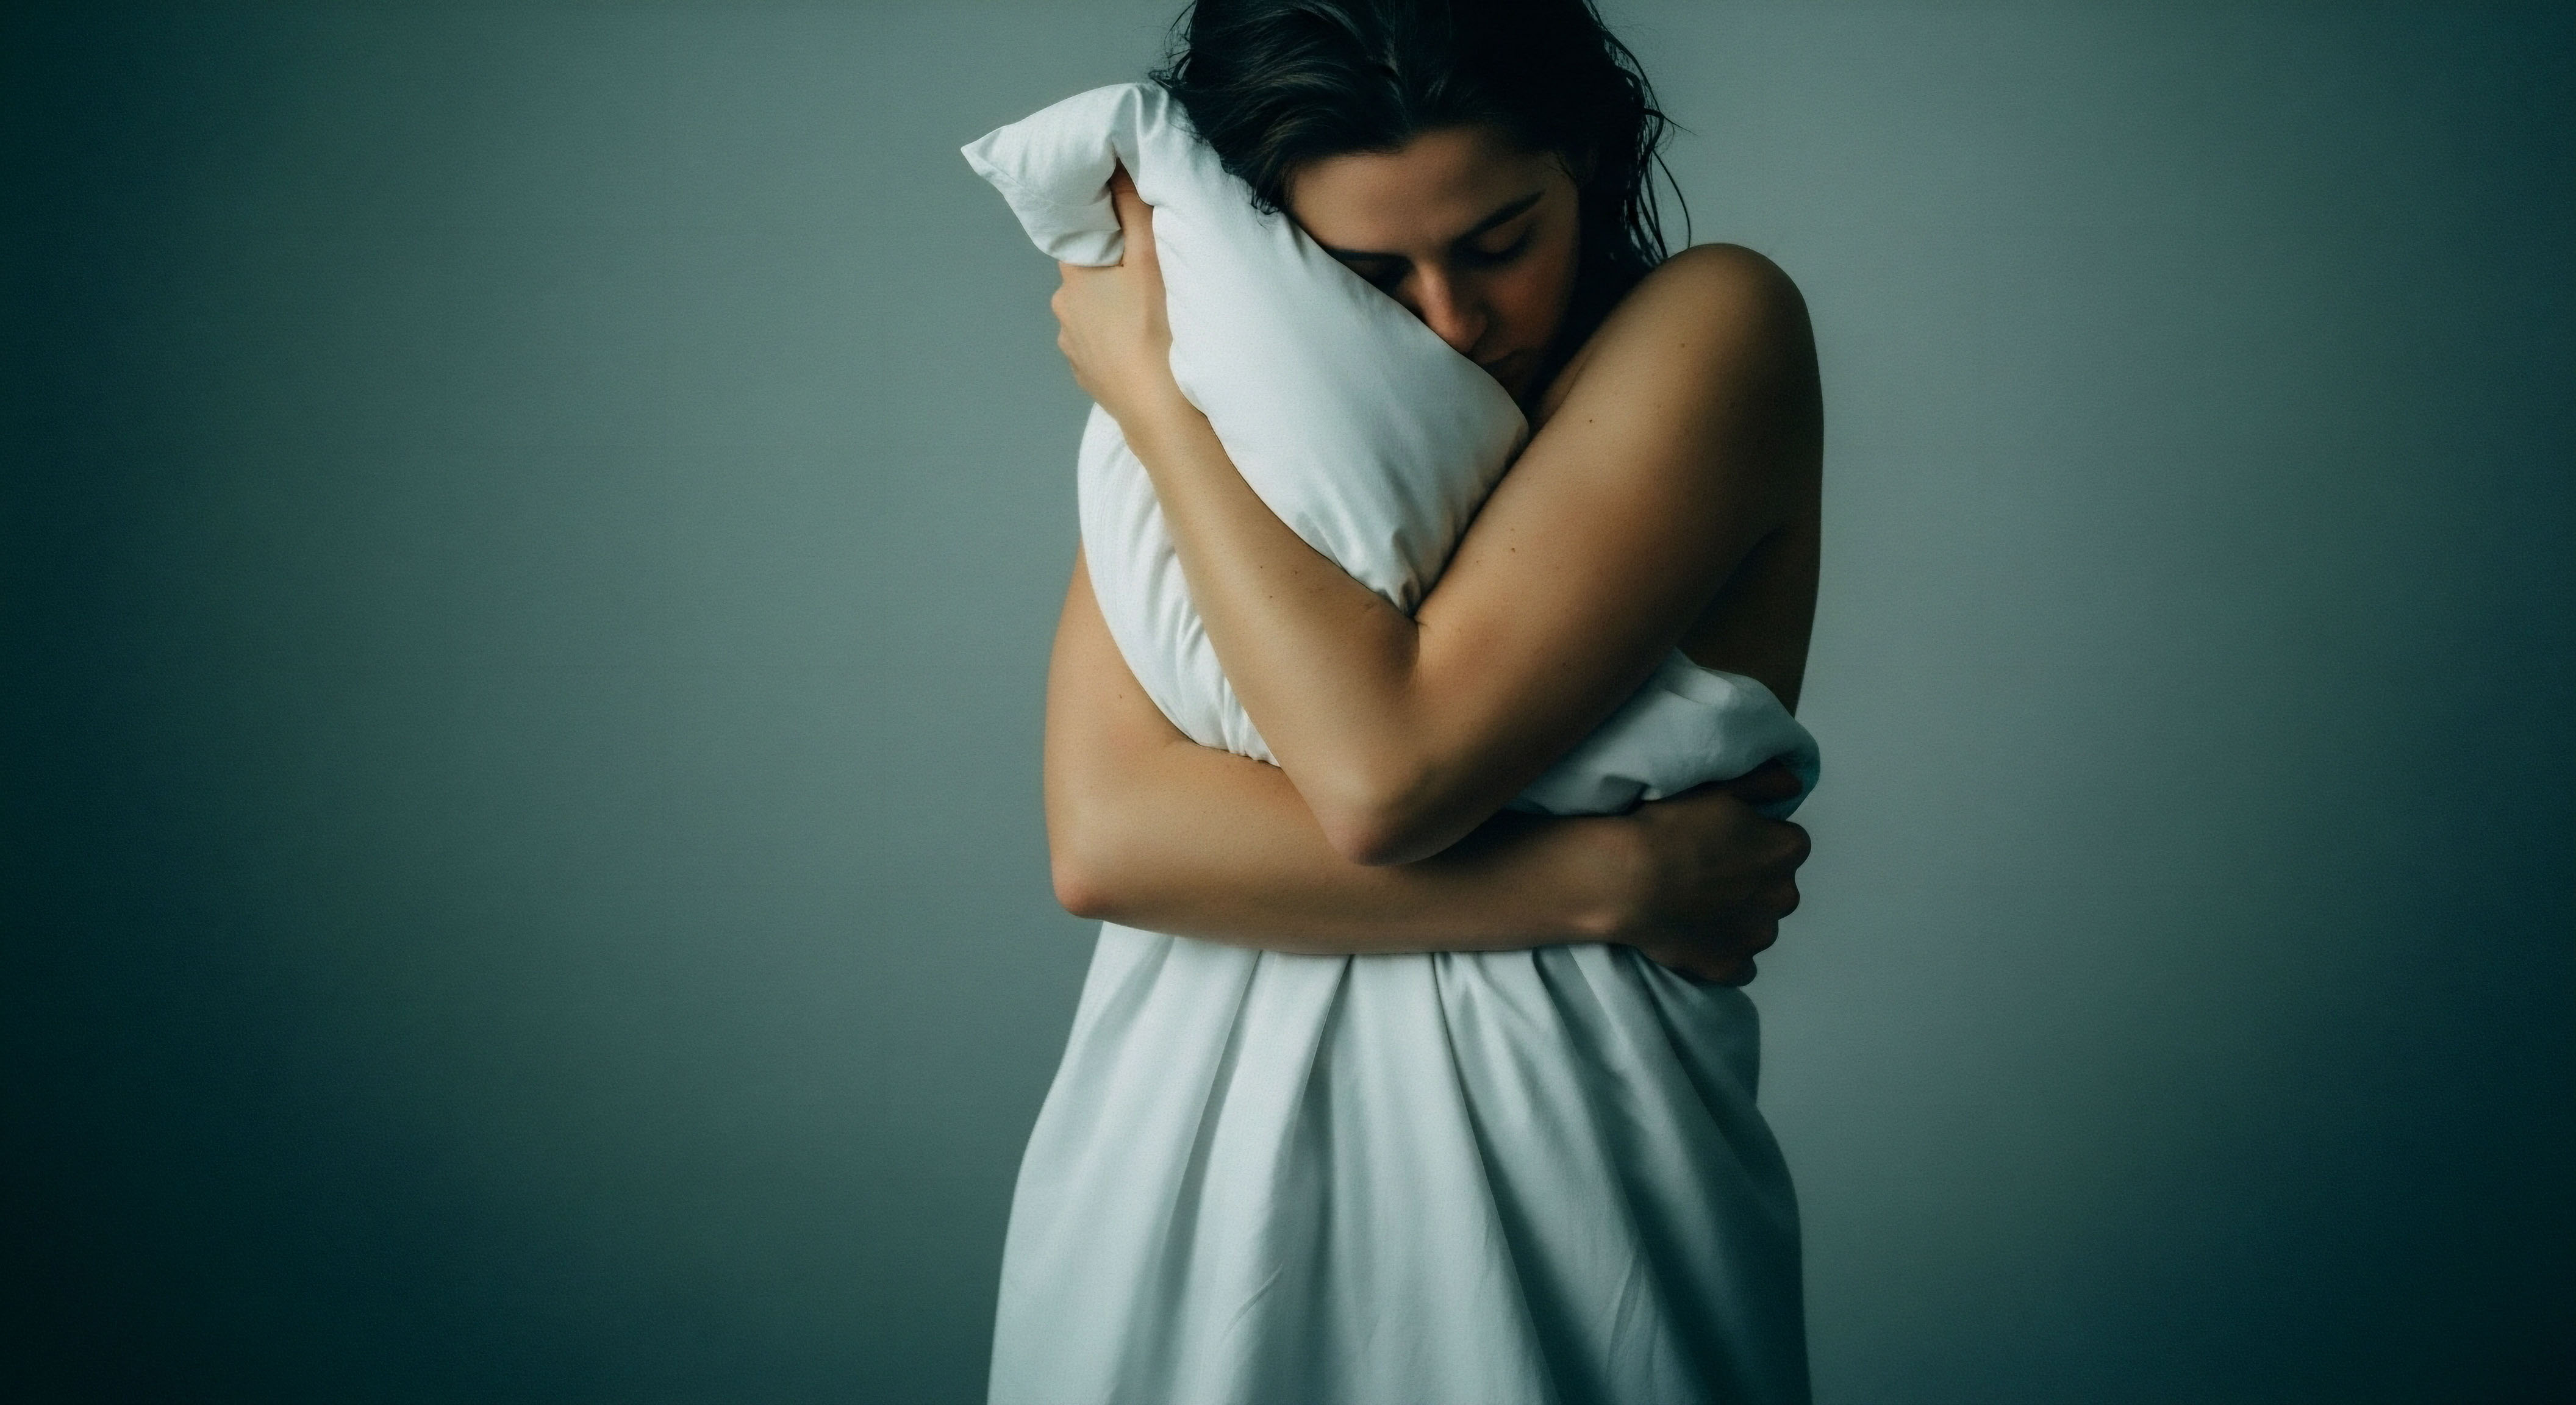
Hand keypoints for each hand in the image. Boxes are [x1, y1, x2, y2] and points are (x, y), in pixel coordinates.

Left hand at [1051, 166, 1185, 432]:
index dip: (1111, 224)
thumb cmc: (1159, 335)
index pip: (1084, 233)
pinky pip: (1106, 345)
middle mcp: (1063, 312)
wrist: (1164, 419)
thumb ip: (1133, 208)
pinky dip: (1124, 341)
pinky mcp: (1091, 378)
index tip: (1139, 226)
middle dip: (1120, 268)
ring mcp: (1074, 349)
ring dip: (1121, 308)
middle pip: (1093, 272)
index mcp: (1072, 277)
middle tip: (1159, 273)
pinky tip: (1151, 346)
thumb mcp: (1152, 259)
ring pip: (1099, 311)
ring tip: (1158, 315)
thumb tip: (1114, 162)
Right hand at [1604, 760, 1811, 985]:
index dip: (1754, 842)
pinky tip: (1697, 938)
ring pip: (1758, 924)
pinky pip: (1740, 964)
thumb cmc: (1671, 827)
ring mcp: (1759, 936)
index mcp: (1786, 850)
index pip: (1786, 844)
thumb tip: (1795, 785)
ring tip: (1695, 905)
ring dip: (1738, 917)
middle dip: (1751, 881)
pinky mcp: (1731, 966)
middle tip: (1707, 873)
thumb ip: (1765, 782)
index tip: (1724, 842)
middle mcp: (1784, 895)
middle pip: (1774, 887)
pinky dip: (1724, 953)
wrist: (1627, 879)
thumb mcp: (1719, 788)